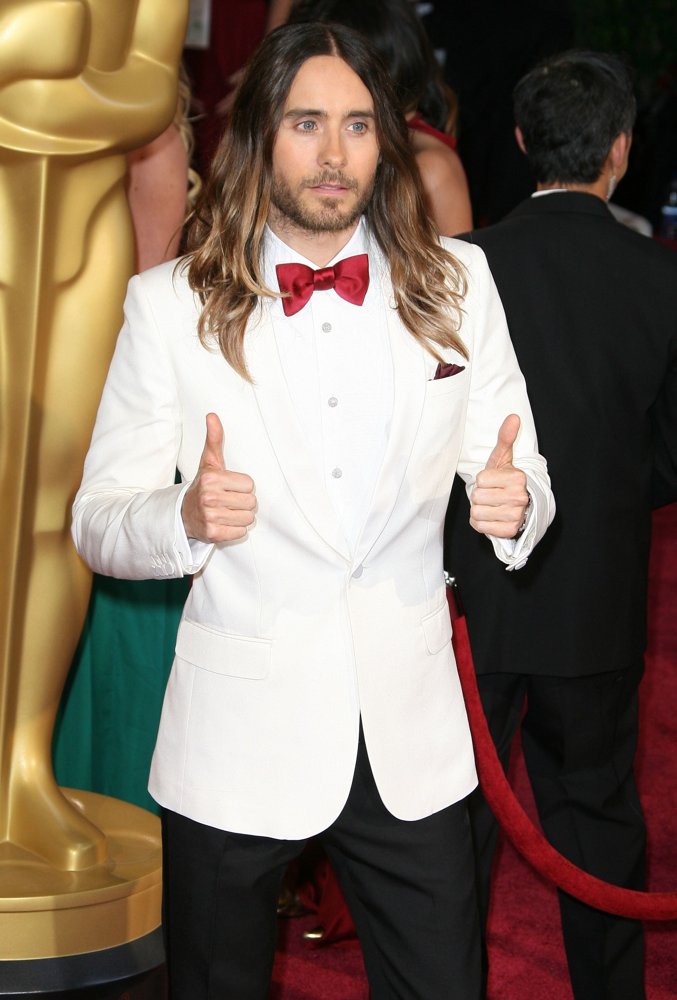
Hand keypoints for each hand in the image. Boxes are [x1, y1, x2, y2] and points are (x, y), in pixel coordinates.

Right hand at [181, 413, 255, 541]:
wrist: (183, 515)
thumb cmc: (202, 486)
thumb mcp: (209, 463)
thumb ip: (214, 440)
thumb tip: (212, 415)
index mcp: (212, 478)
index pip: (249, 484)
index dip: (242, 487)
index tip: (229, 488)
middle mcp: (209, 497)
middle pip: (251, 502)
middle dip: (243, 503)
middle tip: (227, 502)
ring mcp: (210, 517)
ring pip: (248, 519)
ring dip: (240, 518)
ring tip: (225, 512)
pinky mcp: (213, 534)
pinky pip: (241, 533)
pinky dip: (235, 530)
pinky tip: (223, 523)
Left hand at [469, 414, 529, 538]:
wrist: (518, 506)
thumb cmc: (505, 480)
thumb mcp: (503, 458)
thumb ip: (505, 438)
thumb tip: (513, 417)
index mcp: (518, 478)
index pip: (481, 479)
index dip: (482, 481)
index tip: (493, 482)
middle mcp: (519, 497)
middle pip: (477, 496)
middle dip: (479, 496)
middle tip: (491, 495)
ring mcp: (515, 516)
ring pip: (477, 512)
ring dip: (479, 509)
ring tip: (491, 506)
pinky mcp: (509, 531)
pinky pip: (480, 526)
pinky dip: (481, 523)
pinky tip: (491, 517)